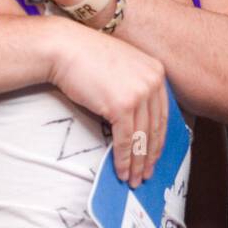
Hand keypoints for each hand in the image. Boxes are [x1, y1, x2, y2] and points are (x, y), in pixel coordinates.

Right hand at [46, 20, 167, 187]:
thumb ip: (136, 89)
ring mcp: (139, 93)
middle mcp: (153, 81)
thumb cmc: (87, 59)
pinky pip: (125, 139)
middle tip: (145, 175)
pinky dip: (123, 158)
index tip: (154, 156)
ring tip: (133, 179)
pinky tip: (120, 171)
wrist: (64, 48)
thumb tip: (139, 122)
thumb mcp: (123, 69)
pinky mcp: (121, 105)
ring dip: (137, 163)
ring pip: (142, 137)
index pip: (162, 114)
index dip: (158, 140)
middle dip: (150, 156)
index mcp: (157, 72)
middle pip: (155, 128)